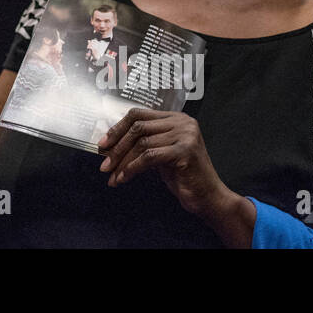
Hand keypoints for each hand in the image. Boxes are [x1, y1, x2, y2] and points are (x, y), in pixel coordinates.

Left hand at [96, 108, 228, 216]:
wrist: (209, 198)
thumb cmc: (183, 177)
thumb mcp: (161, 154)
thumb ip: (143, 142)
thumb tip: (111, 143)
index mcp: (176, 118)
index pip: (138, 114)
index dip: (118, 128)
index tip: (103, 144)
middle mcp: (182, 122)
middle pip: (138, 127)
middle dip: (117, 147)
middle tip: (104, 165)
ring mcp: (185, 135)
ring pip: (141, 143)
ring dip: (122, 162)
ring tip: (112, 176)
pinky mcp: (184, 150)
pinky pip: (149, 157)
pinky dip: (132, 168)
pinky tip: (124, 179)